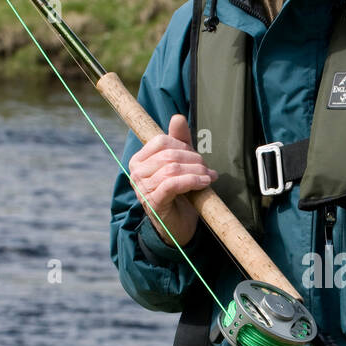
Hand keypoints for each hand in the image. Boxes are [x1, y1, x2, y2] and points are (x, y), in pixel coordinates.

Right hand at [128, 114, 216, 247]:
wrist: (179, 227)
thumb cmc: (179, 195)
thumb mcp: (181, 165)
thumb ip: (179, 142)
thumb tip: (177, 118)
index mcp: (139, 160)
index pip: (161, 141)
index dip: (183, 145)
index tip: (198, 157)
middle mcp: (136, 173)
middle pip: (169, 155)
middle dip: (194, 159)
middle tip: (208, 168)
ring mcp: (142, 188)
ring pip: (172, 169)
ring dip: (197, 171)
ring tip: (209, 177)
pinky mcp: (153, 202)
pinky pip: (173, 184)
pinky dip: (192, 181)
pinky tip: (204, 183)